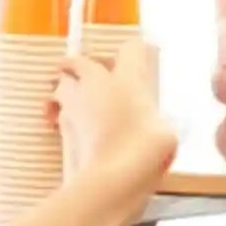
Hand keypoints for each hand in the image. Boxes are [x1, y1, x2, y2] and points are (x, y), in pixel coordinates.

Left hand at [50, 40, 177, 189]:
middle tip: (90, 70)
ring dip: (67, 87)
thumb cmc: (147, 149)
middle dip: (83, 64)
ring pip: (61, 85)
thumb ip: (158, 122)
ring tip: (79, 98)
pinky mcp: (62, 129)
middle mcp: (97, 84)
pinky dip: (62, 115)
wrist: (112, 177)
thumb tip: (158, 127)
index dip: (135, 51)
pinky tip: (74, 126)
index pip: (130, 48)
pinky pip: (58, 113)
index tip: (140, 55)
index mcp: (128, 78)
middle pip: (80, 61)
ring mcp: (74, 106)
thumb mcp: (167, 132)